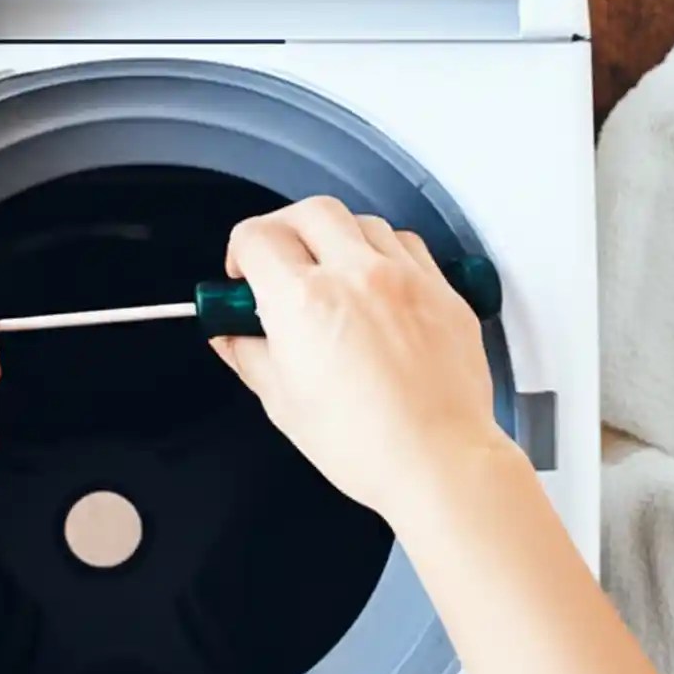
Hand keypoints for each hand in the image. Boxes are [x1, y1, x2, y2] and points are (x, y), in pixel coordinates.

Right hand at [210, 196, 512, 519]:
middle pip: (308, 211)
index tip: (243, 277)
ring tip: (331, 277)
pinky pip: (408, 245)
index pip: (257, 237)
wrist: (439, 462)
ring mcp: (405, 278)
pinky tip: (378, 285)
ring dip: (336, 239)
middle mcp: (356, 276)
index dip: (240, 253)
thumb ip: (249, 356)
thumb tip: (231, 336)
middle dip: (284, 230)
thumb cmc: (366, 444)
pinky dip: (384, 254)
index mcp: (305, 302)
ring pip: (361, 222)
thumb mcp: (283, 403)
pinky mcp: (443, 291)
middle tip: (279, 263)